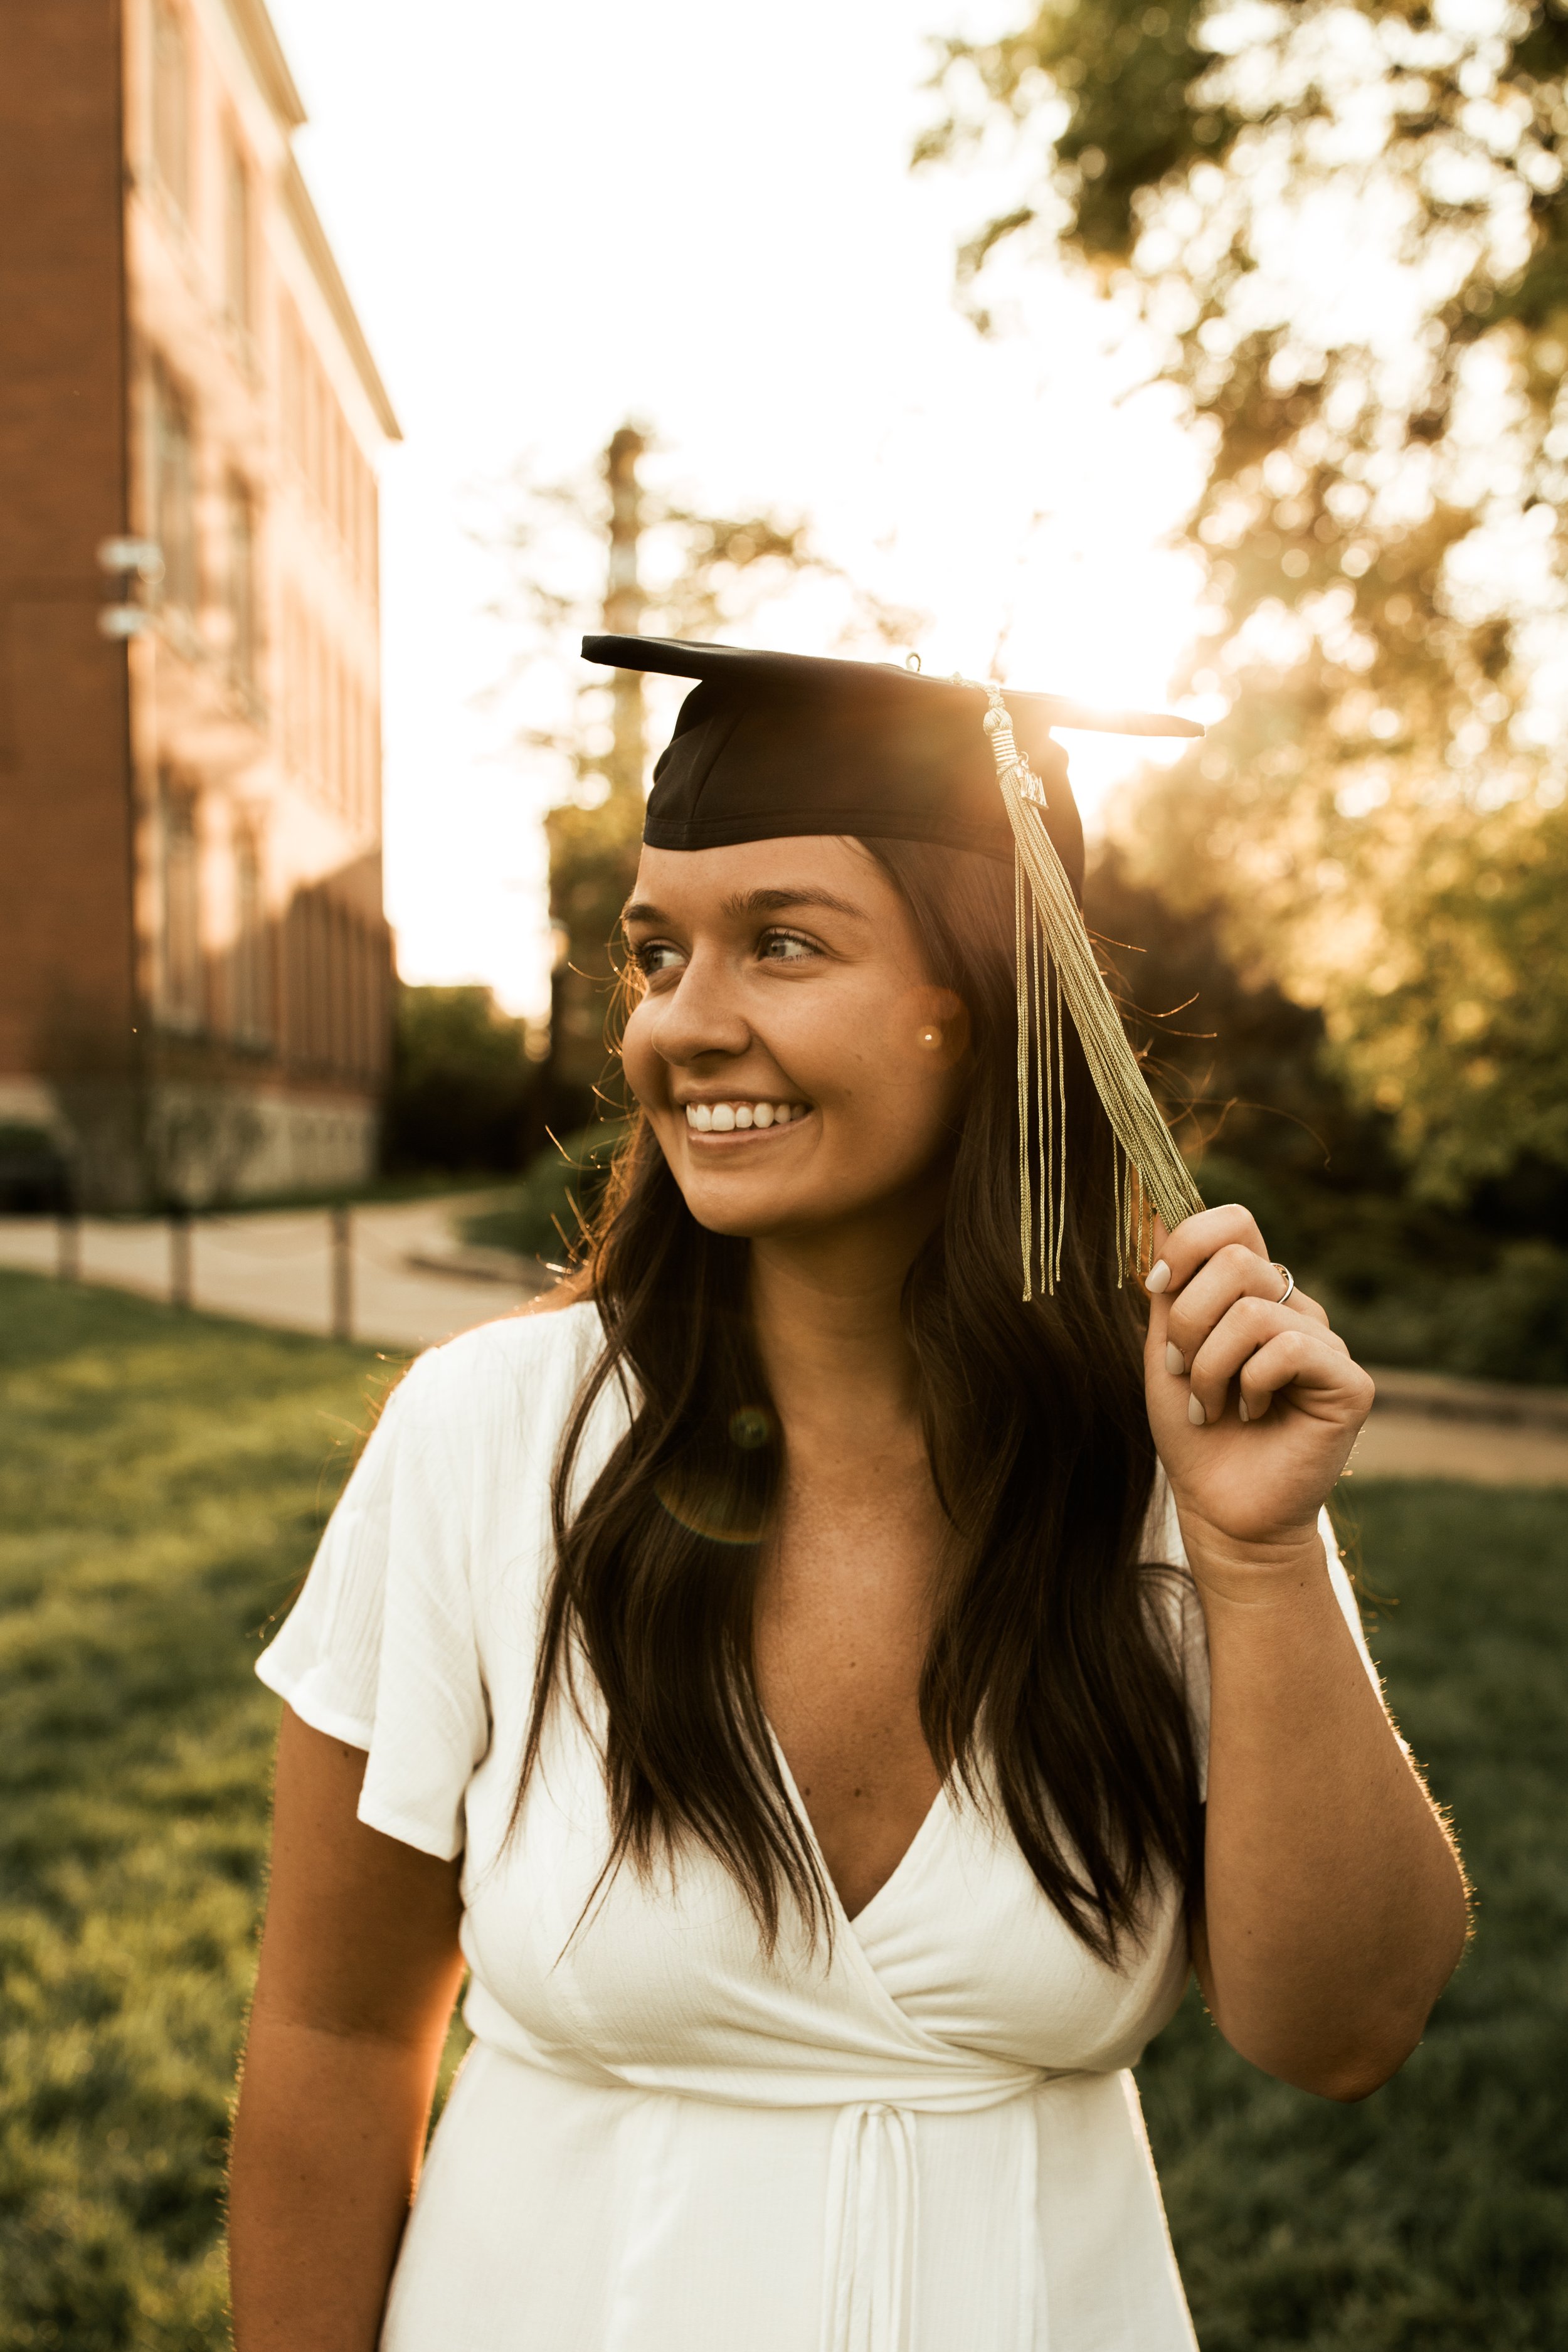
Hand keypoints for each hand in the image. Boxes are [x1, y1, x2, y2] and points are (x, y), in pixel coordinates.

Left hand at [1143, 1205, 1374, 1564]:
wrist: (1220, 1507)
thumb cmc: (1193, 1431)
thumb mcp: (1167, 1348)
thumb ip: (1170, 1286)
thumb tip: (1156, 1208)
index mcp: (1254, 1294)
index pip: (1236, 1223)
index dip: (1189, 1242)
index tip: (1154, 1288)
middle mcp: (1296, 1309)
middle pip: (1238, 1262)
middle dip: (1189, 1321)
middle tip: (1184, 1371)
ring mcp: (1327, 1344)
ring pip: (1253, 1312)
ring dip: (1211, 1367)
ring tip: (1210, 1407)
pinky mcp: (1351, 1383)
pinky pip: (1288, 1350)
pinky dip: (1250, 1385)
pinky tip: (1251, 1415)